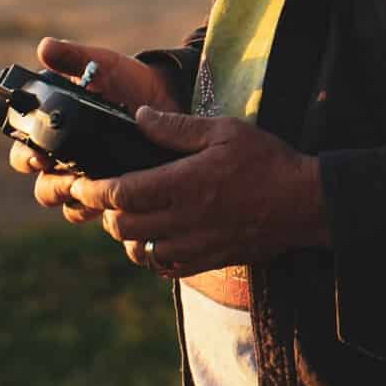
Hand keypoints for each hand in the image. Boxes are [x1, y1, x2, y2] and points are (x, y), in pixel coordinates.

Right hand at [7, 38, 180, 222]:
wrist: (168, 98)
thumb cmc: (128, 79)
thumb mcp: (102, 64)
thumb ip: (74, 57)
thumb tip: (45, 47)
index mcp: (56, 129)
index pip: (24, 149)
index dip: (25, 156)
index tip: (39, 156)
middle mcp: (67, 158)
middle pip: (42, 185)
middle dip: (50, 185)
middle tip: (68, 177)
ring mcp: (91, 177)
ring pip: (67, 204)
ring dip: (75, 198)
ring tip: (91, 186)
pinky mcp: (114, 192)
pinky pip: (98, 211)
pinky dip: (102, 206)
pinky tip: (115, 195)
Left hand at [65, 106, 329, 275]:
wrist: (304, 204)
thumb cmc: (266, 160)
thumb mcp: (224, 130)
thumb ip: (177, 126)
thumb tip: (139, 117)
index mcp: (185, 185)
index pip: (123, 194)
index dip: (95, 190)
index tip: (82, 183)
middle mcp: (185, 220)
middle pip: (124, 227)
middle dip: (106, 212)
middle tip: (103, 195)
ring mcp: (197, 246)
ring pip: (141, 252)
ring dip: (128, 235)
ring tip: (130, 214)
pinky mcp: (209, 260)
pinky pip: (166, 268)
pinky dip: (152, 255)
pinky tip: (156, 237)